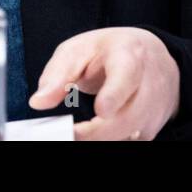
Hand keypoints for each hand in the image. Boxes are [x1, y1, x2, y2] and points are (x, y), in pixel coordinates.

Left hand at [27, 27, 180, 139]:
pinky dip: (109, 140)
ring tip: (76, 132)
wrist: (151, 56)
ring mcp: (154, 109)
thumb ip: (57, 74)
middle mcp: (148, 84)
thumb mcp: (78, 49)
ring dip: (100, 137)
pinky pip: (130, 142)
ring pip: (128, 135)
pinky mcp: (152, 129)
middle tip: (67, 132)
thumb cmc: (108, 51)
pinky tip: (95, 133)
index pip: (126, 77)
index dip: (114, 96)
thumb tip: (37, 103)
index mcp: (128, 56)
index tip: (100, 110)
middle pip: (127, 117)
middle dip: (95, 131)